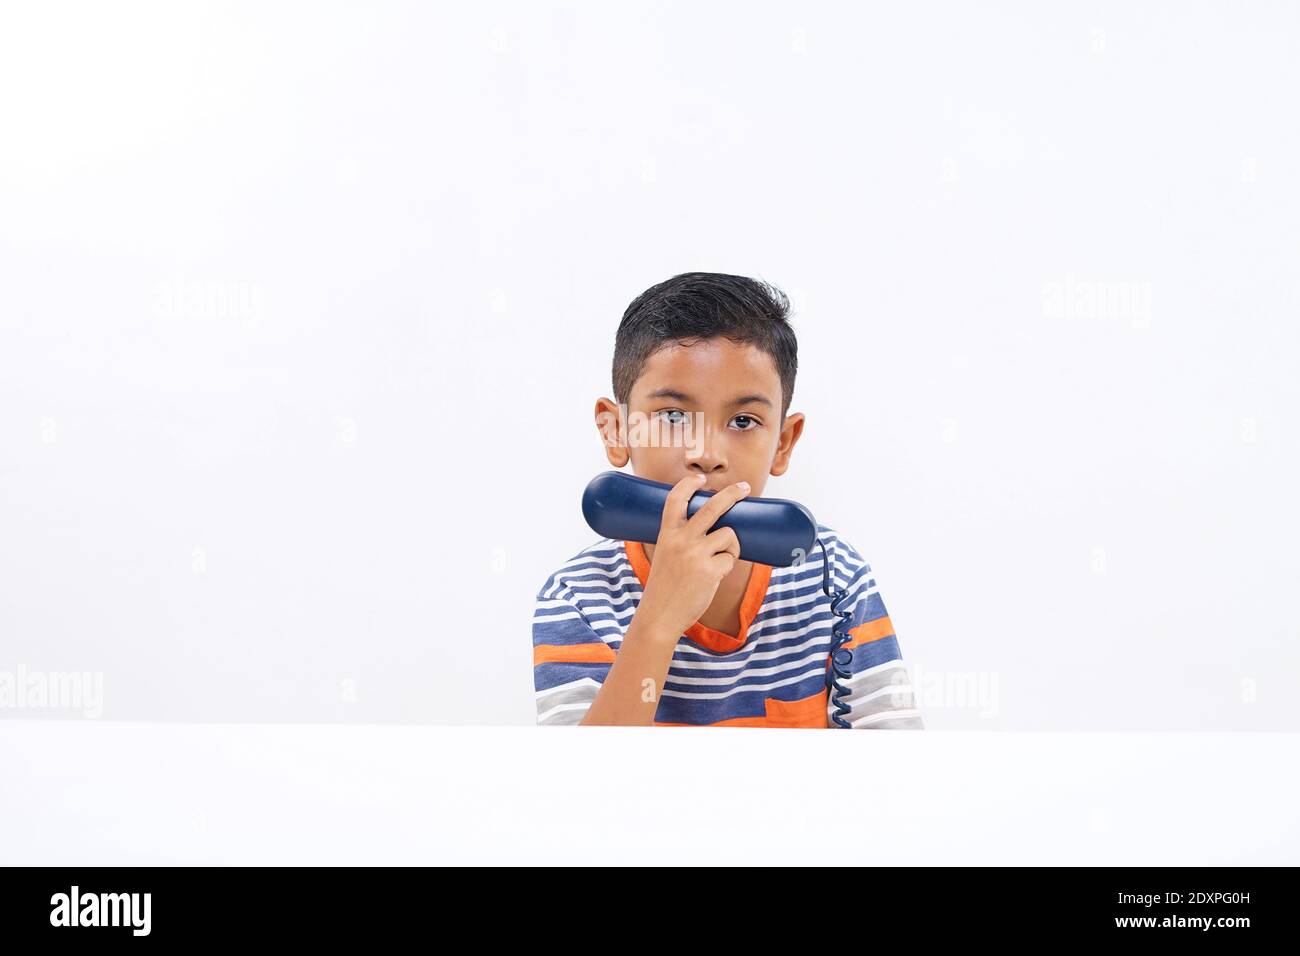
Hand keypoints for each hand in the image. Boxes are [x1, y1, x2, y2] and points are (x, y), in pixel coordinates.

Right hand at [635, 473, 750, 639]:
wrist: (660, 615)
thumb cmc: (664, 587)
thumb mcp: (665, 555)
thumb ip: (683, 540)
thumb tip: (717, 528)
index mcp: (666, 533)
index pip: (676, 499)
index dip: (689, 485)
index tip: (701, 479)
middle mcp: (681, 539)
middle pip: (713, 507)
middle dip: (732, 493)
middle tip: (745, 488)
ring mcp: (696, 554)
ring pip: (729, 534)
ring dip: (730, 546)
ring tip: (716, 561)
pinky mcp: (711, 570)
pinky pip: (730, 559)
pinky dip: (726, 566)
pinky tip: (712, 578)